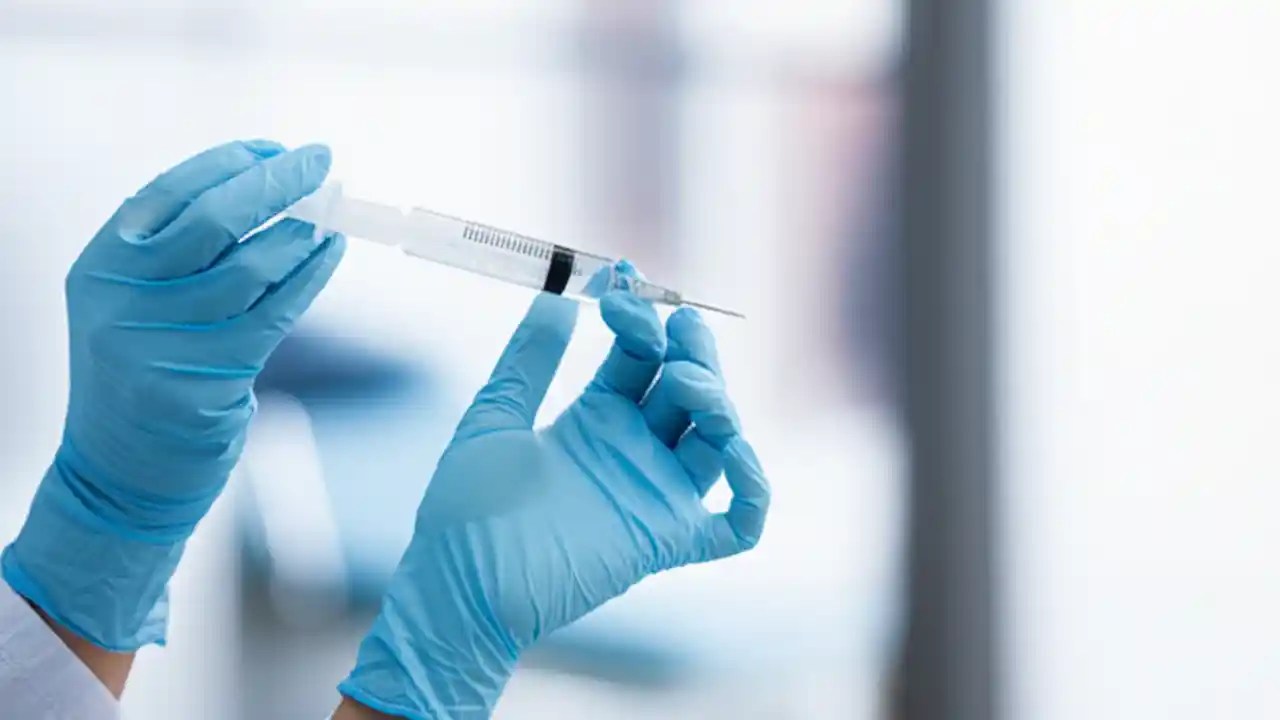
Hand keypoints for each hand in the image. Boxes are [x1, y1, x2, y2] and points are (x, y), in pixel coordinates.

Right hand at [2, 140, 345, 649]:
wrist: (123, 472)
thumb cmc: (148, 373)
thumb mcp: (137, 306)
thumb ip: (183, 254)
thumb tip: (273, 188)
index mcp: (101, 267)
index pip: (169, 192)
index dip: (227, 162)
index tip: (275, 145)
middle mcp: (121, 301)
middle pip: (213, 220)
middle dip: (276, 181)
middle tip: (321, 158)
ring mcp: (161, 344)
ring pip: (251, 268)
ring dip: (302, 233)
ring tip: (334, 211)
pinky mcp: (204, 382)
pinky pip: (274, 314)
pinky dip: (310, 276)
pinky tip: (332, 252)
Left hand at [339, 282, 769, 718]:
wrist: (458, 586)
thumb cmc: (465, 512)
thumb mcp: (494, 417)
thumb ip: (529, 359)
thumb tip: (557, 296)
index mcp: (596, 420)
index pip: (642, 356)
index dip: (640, 316)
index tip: (619, 279)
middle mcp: (634, 453)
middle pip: (691, 389)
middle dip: (691, 348)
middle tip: (673, 320)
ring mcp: (654, 496)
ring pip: (719, 441)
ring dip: (717, 401)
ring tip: (682, 380)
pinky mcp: (665, 541)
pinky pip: (736, 523)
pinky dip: (752, 488)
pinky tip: (734, 448)